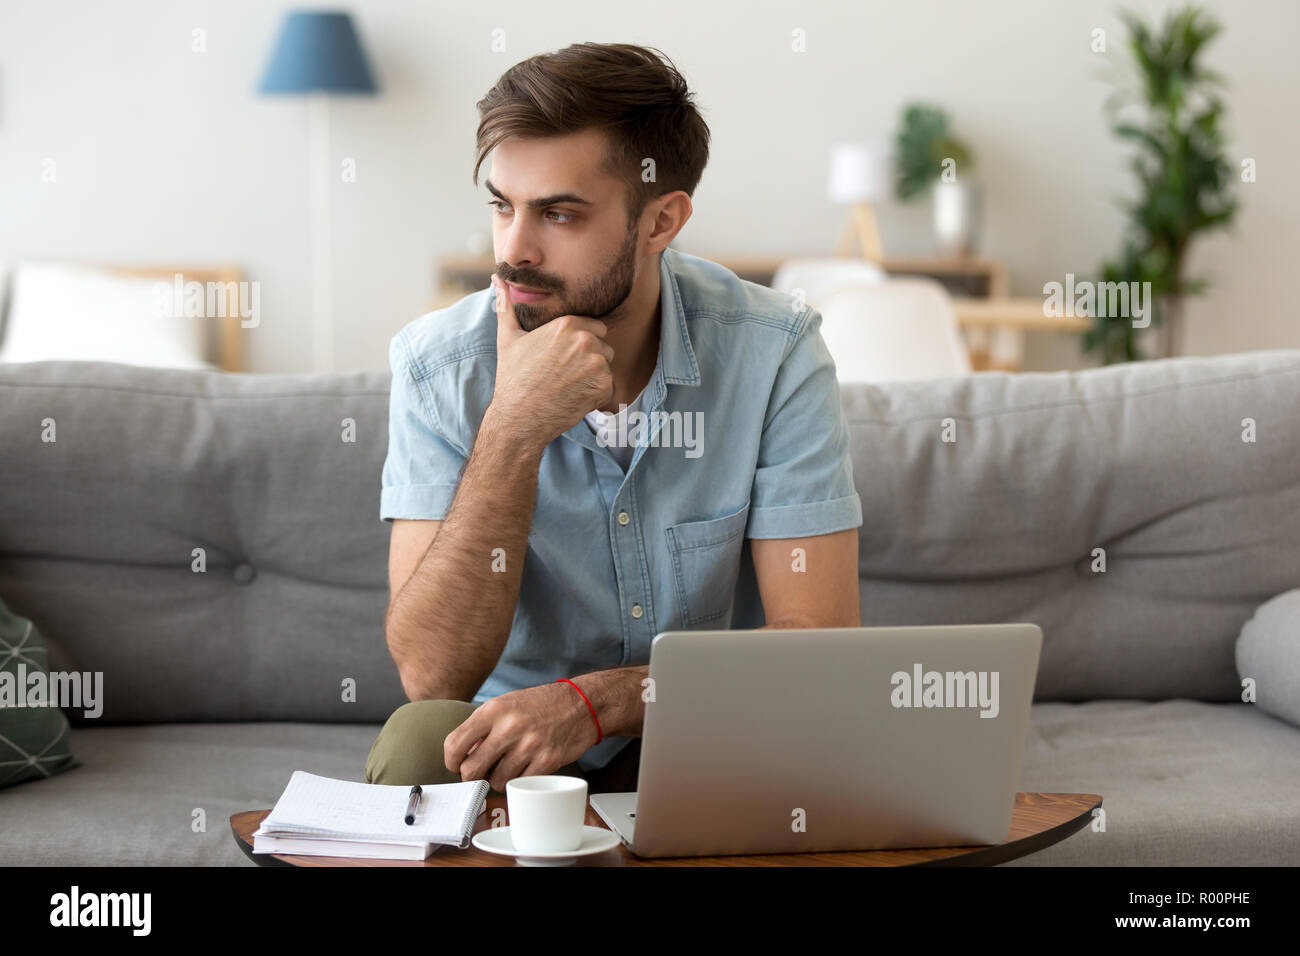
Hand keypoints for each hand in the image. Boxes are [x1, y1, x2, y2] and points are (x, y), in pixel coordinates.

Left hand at [444, 681, 600, 791]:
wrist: (582, 704)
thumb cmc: (541, 704)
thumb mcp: (507, 704)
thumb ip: (483, 726)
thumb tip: (462, 755)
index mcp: (494, 709)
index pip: (455, 744)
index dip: (451, 761)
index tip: (456, 765)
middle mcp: (509, 727)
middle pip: (471, 770)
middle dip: (472, 776)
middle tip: (480, 772)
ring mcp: (529, 746)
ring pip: (495, 781)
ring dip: (498, 778)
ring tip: (509, 765)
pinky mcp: (546, 761)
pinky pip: (520, 784)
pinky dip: (520, 781)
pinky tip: (526, 767)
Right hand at [488, 274, 616, 450]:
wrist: (518, 418)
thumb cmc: (512, 377)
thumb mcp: (508, 337)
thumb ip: (506, 304)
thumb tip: (497, 278)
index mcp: (567, 324)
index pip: (594, 327)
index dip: (580, 344)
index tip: (562, 358)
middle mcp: (585, 340)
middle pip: (603, 346)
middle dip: (589, 359)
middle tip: (563, 374)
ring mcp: (597, 364)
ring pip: (607, 367)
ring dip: (593, 377)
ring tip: (567, 387)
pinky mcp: (603, 387)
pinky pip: (609, 388)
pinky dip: (596, 396)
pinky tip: (574, 399)